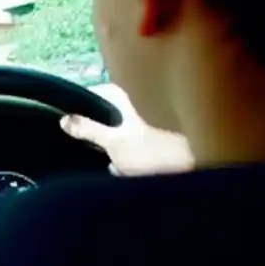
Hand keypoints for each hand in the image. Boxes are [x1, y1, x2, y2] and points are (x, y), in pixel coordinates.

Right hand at [60, 88, 192, 175]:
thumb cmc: (155, 151)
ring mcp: (151, 120)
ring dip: (118, 148)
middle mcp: (138, 102)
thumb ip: (87, 129)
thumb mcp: (113, 143)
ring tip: (118, 166)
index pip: (92, 94)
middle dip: (99, 133)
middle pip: (107, 115)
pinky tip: (134, 171)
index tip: (69, 126)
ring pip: (123, 132)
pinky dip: (133, 156)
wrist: (201, 167)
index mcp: (124, 96)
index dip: (79, 110)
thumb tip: (63, 118)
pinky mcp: (162, 139)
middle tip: (93, 151)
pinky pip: (138, 146)